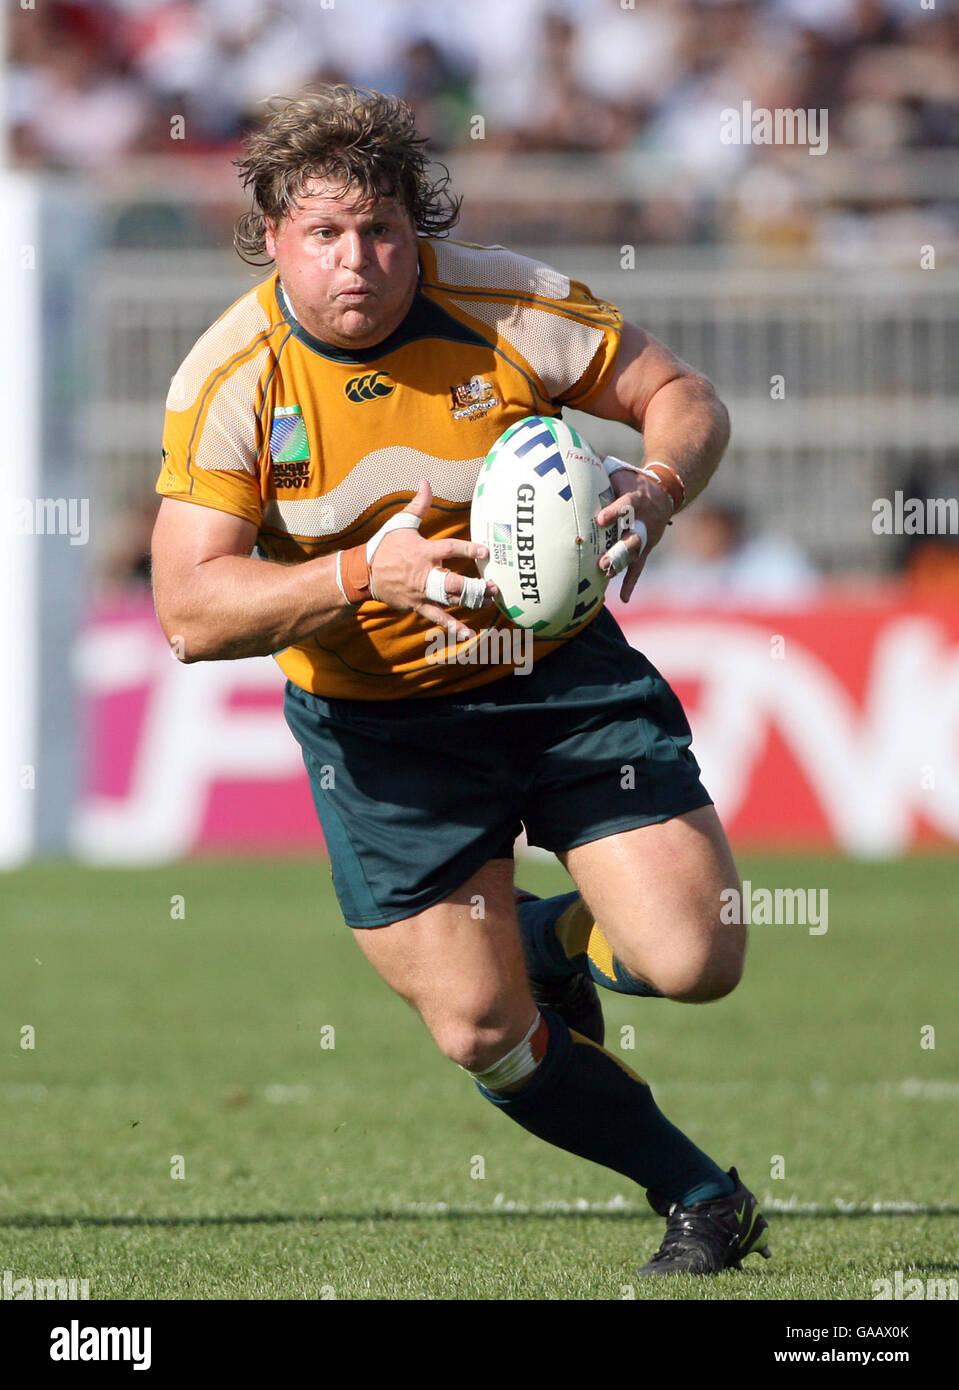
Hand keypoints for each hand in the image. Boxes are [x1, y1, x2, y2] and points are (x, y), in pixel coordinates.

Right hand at [369, 480, 496, 638]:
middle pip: (454, 582)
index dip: (468, 550)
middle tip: (493, 586)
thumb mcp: (401, 522)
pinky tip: (468, 633)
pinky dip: (452, 626)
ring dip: (471, 602)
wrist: (362, 573)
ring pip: (450, 600)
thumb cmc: (384, 546)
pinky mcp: (417, 605)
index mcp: (424, 551)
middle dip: (475, 586)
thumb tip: (425, 481)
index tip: (485, 551)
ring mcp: (421, 592)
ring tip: (489, 601)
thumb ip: (419, 504)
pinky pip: (437, 617)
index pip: (450, 549)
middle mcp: (425, 573)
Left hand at [596, 467, 672, 602]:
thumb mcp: (619, 471)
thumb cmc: (633, 480)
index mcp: (635, 500)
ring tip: (606, 575)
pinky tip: (623, 598)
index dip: (614, 512)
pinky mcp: (647, 549)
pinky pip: (639, 568)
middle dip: (619, 550)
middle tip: (602, 561)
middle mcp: (643, 521)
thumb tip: (568, 452)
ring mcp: (646, 536)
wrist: (666, 490)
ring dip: (622, 565)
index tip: (599, 519)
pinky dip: (631, 583)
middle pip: (632, 537)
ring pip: (635, 554)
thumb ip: (598, 467)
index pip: (625, 506)